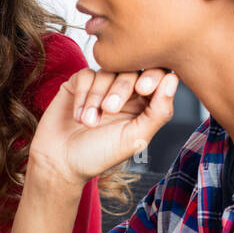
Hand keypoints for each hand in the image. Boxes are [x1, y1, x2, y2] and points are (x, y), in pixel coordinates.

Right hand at [29, 67, 177, 189]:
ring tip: (89, 122)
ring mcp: (100, 86)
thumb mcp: (135, 138)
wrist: (60, 163)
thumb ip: (158, 111)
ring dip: (97, 97)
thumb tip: (173, 79)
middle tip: (110, 110)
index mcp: (143, 104)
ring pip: (106, 71)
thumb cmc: (99, 155)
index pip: (157, 76)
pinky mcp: (78, 84)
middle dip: (121, 88)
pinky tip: (78, 116)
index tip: (143, 89)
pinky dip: (83, 95)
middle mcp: (123, 92)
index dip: (153, 76)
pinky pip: (85, 75)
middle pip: (131, 69)